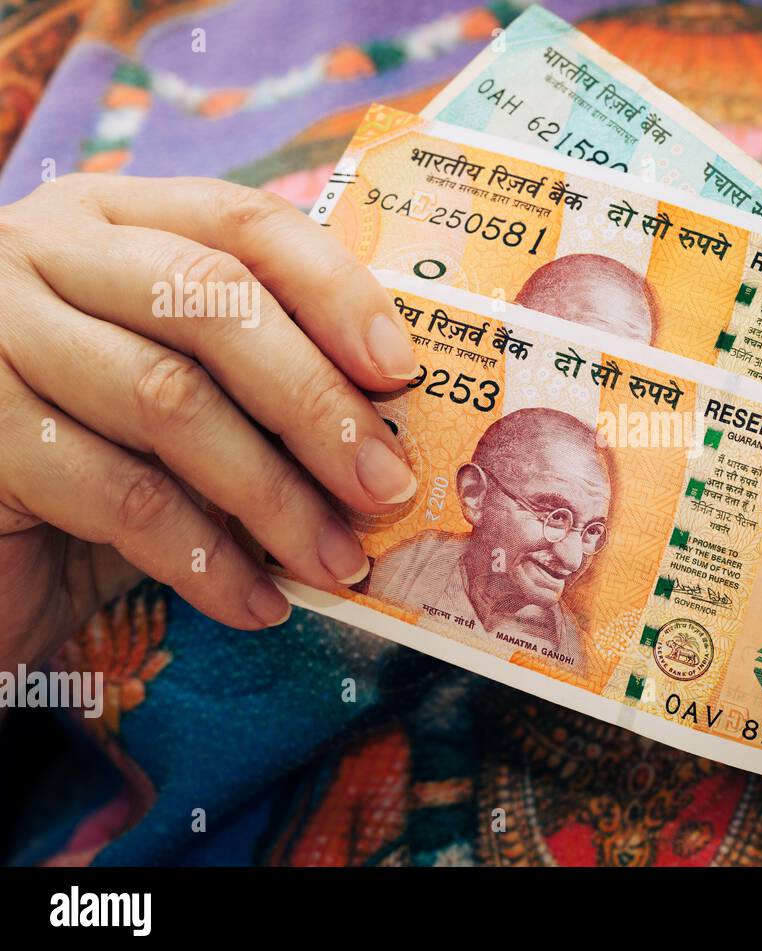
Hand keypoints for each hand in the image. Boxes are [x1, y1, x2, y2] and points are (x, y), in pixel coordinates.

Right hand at [0, 174, 421, 670]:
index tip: (402, 371)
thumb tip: (392, 421)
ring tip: (337, 562)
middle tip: (387, 487)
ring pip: (169, 400)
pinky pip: (119, 495)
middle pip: (210, 302)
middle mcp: (43, 253)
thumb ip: (260, 383)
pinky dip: (206, 559)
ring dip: (276, 497)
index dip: (334, 290)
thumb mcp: (187, 400)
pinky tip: (257, 602)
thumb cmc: (99, 461)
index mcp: (114, 220)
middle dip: (315, 403)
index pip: (243, 223)